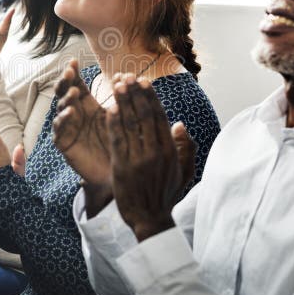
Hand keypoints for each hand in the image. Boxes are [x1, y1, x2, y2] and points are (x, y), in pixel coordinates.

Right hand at [53, 59, 111, 186]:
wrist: (115, 170)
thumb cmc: (118, 141)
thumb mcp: (119, 116)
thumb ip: (119, 97)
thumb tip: (122, 74)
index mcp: (85, 104)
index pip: (75, 83)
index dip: (72, 72)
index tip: (73, 61)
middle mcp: (74, 113)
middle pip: (64, 92)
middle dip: (65, 81)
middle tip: (68, 72)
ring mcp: (67, 127)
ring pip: (60, 108)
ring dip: (66, 98)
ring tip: (75, 91)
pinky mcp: (63, 142)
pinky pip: (59, 129)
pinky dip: (64, 118)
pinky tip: (71, 111)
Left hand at [107, 75, 195, 241]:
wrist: (150, 218)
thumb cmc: (167, 194)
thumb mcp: (183, 171)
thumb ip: (185, 147)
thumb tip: (178, 124)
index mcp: (170, 150)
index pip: (159, 117)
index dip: (150, 97)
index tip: (143, 82)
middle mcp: (155, 152)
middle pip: (143, 115)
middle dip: (135, 94)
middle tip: (127, 76)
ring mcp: (138, 159)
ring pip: (129, 124)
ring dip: (122, 102)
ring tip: (116, 85)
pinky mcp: (121, 167)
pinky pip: (116, 140)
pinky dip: (112, 123)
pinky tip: (108, 108)